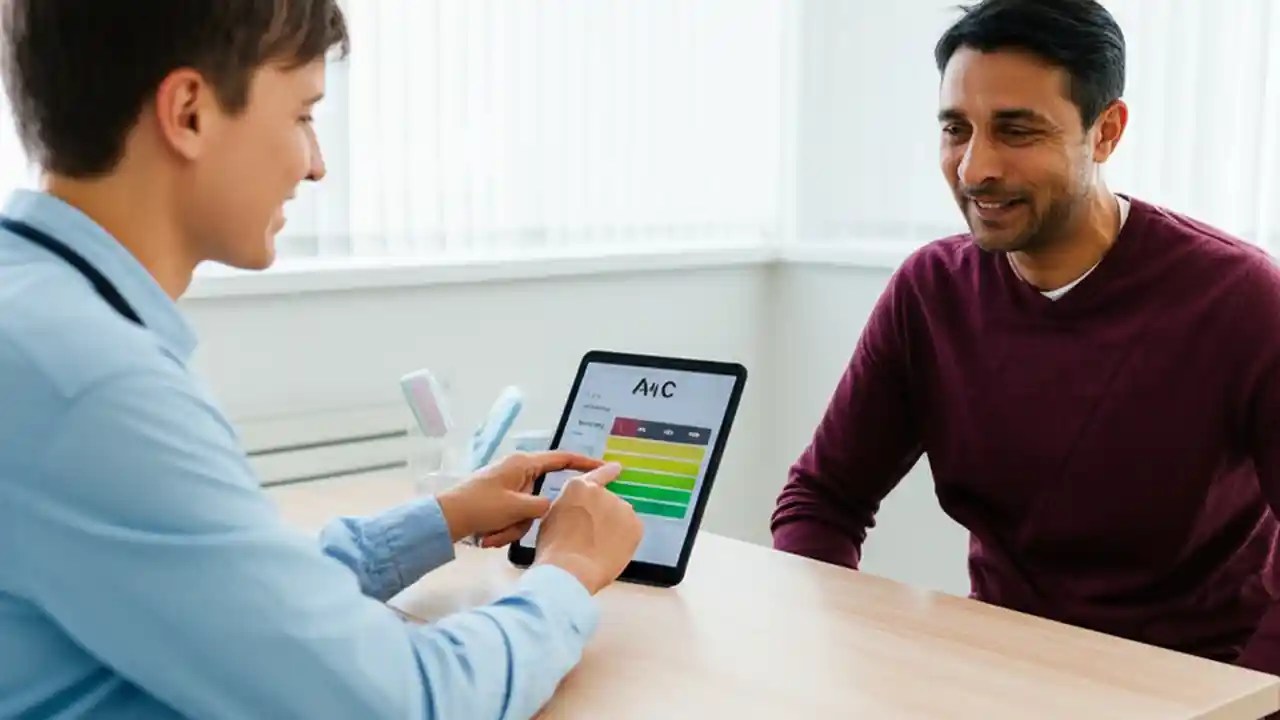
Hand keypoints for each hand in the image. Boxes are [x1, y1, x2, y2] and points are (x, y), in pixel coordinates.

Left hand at [436, 452, 603, 546]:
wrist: (445, 519)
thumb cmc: (481, 506)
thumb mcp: (518, 508)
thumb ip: (543, 506)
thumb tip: (552, 508)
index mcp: (523, 463)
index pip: (561, 459)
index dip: (584, 463)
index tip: (604, 467)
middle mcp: (517, 471)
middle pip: (541, 496)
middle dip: (526, 518)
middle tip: (510, 525)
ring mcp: (507, 487)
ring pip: (526, 512)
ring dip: (512, 528)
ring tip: (492, 534)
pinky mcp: (498, 501)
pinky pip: (512, 518)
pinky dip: (503, 530)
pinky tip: (487, 536)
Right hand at [534, 464, 643, 594]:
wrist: (571, 570)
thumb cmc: (554, 548)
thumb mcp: (553, 516)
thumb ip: (571, 505)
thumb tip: (579, 508)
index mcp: (579, 487)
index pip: (598, 473)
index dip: (608, 471)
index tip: (617, 468)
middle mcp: (603, 492)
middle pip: (608, 501)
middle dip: (603, 515)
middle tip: (591, 537)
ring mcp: (621, 508)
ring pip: (620, 516)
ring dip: (614, 527)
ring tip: (598, 548)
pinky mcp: (635, 525)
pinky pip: (631, 530)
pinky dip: (624, 540)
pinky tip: (610, 552)